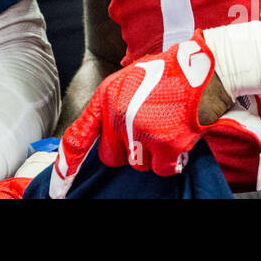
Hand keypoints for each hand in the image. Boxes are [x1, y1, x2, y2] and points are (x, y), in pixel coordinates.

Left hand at [57, 29, 227, 179]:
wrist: (201, 70)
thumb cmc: (164, 76)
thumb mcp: (126, 82)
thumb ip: (110, 109)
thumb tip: (103, 139)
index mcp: (105, 98)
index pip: (78, 137)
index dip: (66, 166)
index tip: (59, 190)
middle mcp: (119, 115)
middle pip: (111, 158)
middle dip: (126, 151)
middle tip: (145, 132)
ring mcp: (141, 131)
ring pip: (137, 164)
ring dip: (151, 154)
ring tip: (165, 128)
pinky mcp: (166, 144)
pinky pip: (161, 170)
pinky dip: (170, 161)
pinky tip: (177, 140)